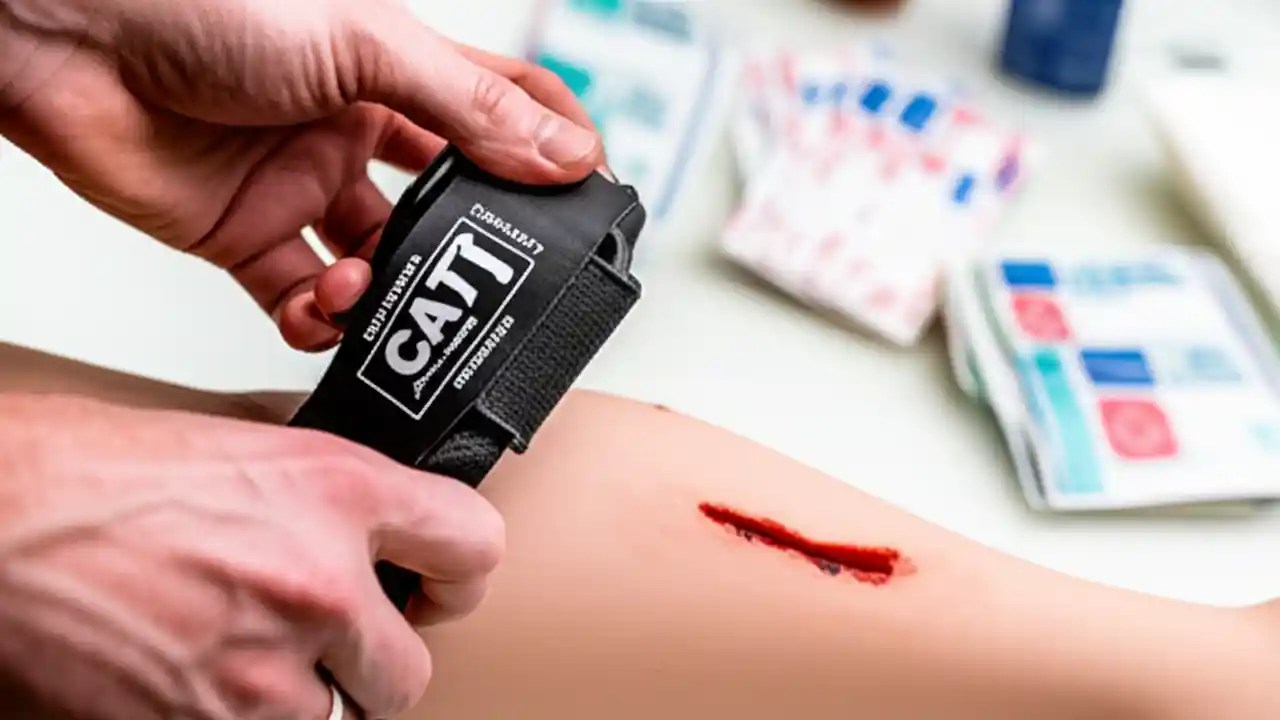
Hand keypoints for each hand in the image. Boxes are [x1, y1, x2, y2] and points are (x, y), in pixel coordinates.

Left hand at [0, 0, 602, 349]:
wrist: (70, 36)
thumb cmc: (205, 3)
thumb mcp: (364, 44)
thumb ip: (468, 106)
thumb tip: (565, 156)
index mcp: (394, 74)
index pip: (498, 112)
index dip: (547, 151)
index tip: (586, 197)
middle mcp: (355, 132)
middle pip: (443, 206)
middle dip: (468, 248)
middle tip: (488, 279)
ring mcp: (302, 188)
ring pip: (378, 265)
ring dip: (388, 291)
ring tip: (372, 287)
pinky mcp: (245, 238)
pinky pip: (302, 301)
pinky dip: (321, 319)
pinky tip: (323, 306)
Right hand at [0, 393, 503, 718]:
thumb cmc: (79, 474)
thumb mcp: (232, 444)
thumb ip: (319, 485)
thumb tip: (365, 514)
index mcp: (335, 491)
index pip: (474, 544)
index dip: (459, 570)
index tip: (440, 582)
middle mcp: (318, 585)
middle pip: (411, 666)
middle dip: (371, 656)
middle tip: (323, 634)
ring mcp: (264, 671)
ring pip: (338, 719)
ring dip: (301, 698)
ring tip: (240, 653)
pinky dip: (244, 719)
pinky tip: (200, 679)